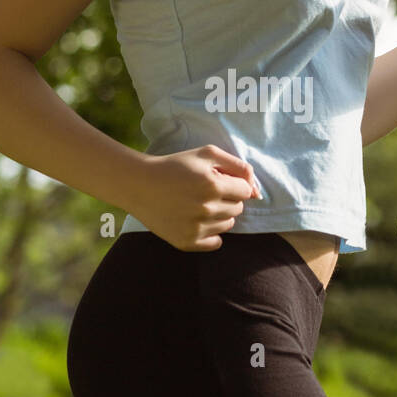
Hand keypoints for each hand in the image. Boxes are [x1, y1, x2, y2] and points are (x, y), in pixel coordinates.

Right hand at [126, 145, 260, 251]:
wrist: (139, 184)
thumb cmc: (175, 166)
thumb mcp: (206, 154)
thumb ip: (237, 165)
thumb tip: (256, 190)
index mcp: (213, 185)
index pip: (245, 190)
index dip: (233, 183)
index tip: (216, 180)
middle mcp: (206, 208)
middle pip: (238, 208)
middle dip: (227, 198)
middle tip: (204, 191)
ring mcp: (196, 228)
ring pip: (228, 225)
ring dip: (219, 215)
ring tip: (198, 204)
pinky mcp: (186, 242)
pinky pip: (216, 243)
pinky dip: (211, 234)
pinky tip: (196, 220)